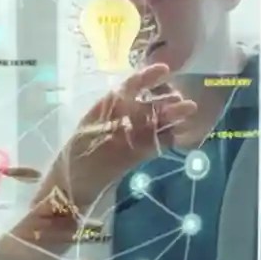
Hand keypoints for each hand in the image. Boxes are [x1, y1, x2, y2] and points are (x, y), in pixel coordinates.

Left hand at [54, 63, 196, 211]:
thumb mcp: (92, 134)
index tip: (166, 70)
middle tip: (183, 100)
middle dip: (166, 99)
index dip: (147, 77)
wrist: (71, 189)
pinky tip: (182, 133)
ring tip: (189, 111)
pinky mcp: (136, 155)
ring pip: (155, 122)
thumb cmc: (75, 158)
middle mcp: (121, 119)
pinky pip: (156, 143)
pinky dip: (169, 137)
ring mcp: (131, 137)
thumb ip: (115, 121)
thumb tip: (137, 107)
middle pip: (148, 104)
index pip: (130, 87)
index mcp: (107, 108)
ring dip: (172, 117)